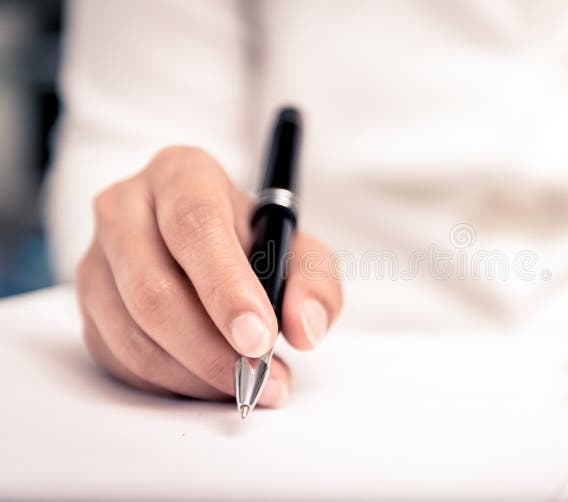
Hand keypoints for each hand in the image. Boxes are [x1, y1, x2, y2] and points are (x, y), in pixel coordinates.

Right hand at [76, 146, 342, 406]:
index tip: (259, 338)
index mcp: (182, 174)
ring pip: (132, 332)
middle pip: (153, 289)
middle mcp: (126, 207)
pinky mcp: (88, 305)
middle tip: (259, 378)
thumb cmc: (257, 244)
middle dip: (211, 348)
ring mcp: (97, 258)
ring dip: (195, 374)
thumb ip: (315, 285)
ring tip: (246, 384)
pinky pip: (120, 358)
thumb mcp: (302, 253)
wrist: (215, 250)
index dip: (226, 288)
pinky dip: (172, 382)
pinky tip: (210, 380)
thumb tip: (304, 329)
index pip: (195, 226)